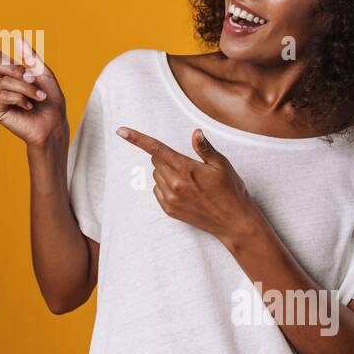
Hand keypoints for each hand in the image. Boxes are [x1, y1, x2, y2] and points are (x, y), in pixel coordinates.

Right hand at [0, 27, 66, 148]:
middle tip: (35, 82)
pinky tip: (27, 107)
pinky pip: (4, 95)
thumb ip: (30, 56)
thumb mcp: (44, 73)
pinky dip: (20, 99)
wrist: (53, 124)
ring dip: (27, 89)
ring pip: (6, 82)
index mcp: (9, 70)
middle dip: (19, 71)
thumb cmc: (50, 100)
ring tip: (38, 98)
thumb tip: (17, 38)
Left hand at [117, 125, 259, 247]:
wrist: (233, 222)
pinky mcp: (169, 210)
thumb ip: (204, 148)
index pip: (156, 149)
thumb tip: (195, 132)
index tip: (120, 131)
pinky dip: (166, 186)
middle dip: (167, 157)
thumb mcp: (222, 165)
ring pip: (156, 175)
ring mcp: (170, 199)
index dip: (136, 138)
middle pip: (156, 160)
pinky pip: (157, 190)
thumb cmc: (231, 190)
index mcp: (185, 169)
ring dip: (167, 172)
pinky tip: (185, 191)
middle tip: (188, 165)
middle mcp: (174, 184)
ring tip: (190, 181)